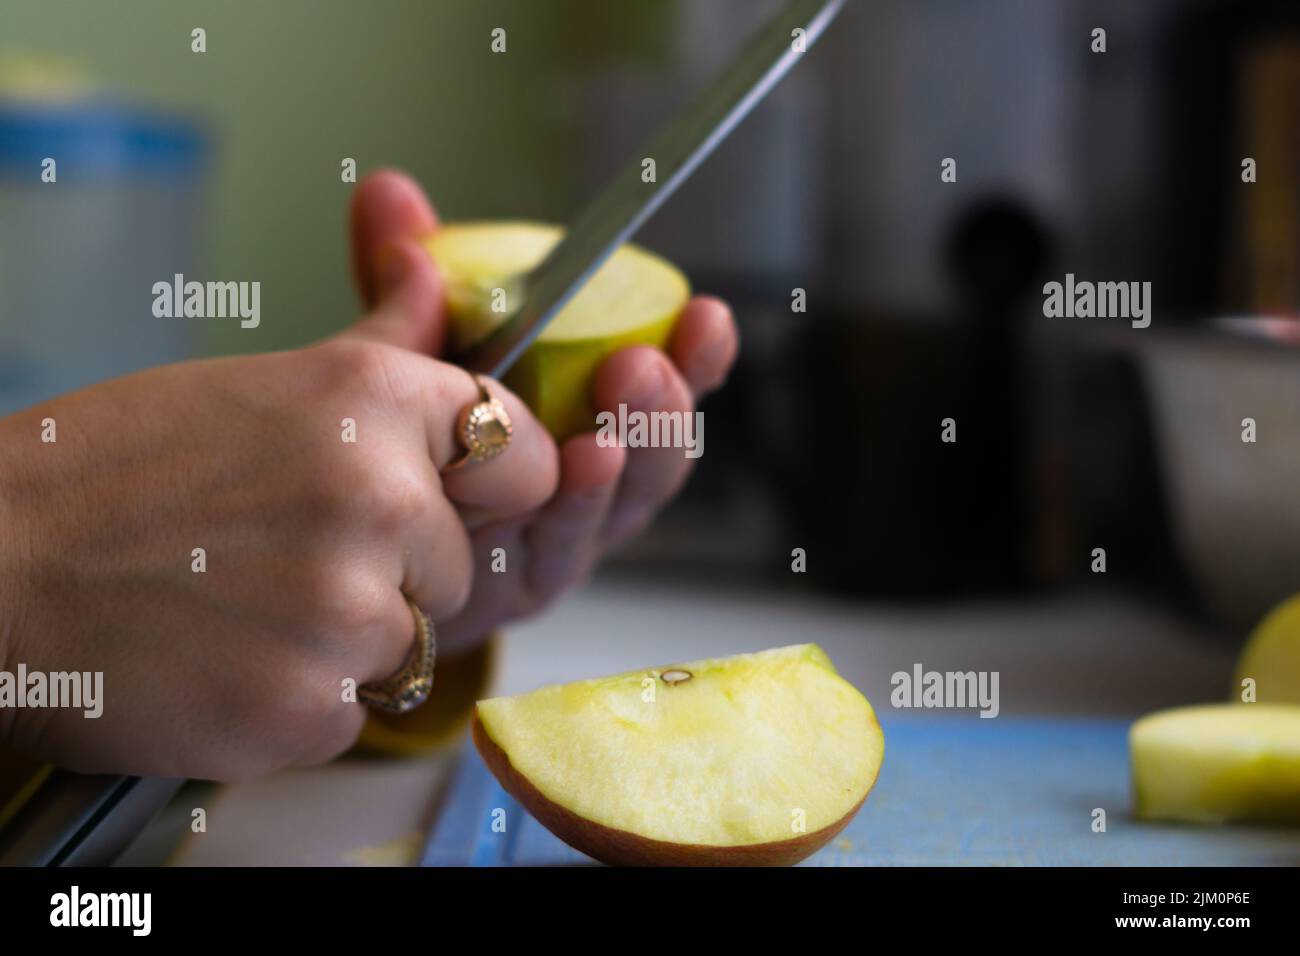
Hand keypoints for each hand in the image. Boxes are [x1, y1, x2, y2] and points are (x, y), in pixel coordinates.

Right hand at [0, 299, 557, 780]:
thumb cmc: (108, 475)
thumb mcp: (260, 386)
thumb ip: (382, 344)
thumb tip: (435, 268)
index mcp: (370, 398)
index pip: (522, 451)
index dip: (487, 486)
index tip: (447, 501)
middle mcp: (377, 495)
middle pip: (463, 563)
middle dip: (397, 573)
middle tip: (284, 556)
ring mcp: (346, 608)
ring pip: (411, 644)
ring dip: (342, 643)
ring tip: (243, 607)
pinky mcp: (307, 705)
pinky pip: (352, 712)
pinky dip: (295, 702)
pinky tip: (222, 660)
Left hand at [348, 170, 738, 651]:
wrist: (345, 559)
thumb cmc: (392, 456)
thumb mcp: (398, 362)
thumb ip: (401, 285)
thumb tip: (388, 190)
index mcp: (581, 423)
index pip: (657, 387)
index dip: (696, 357)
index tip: (707, 315)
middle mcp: (588, 485)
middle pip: (656, 450)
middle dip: (664, 408)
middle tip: (646, 364)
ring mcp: (561, 540)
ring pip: (623, 503)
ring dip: (627, 457)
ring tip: (612, 422)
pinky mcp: (525, 587)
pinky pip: (561, 549)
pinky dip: (576, 507)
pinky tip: (579, 467)